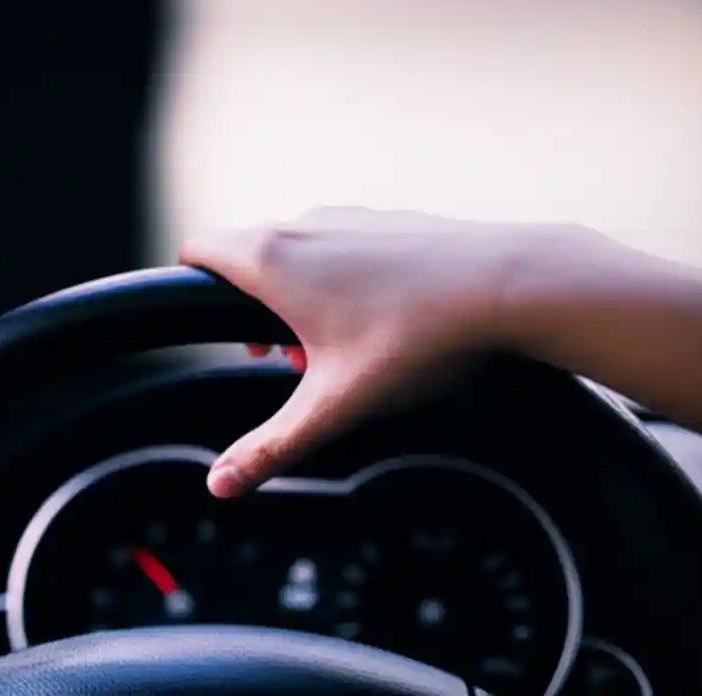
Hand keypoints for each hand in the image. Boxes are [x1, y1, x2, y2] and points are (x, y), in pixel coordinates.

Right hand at [180, 207, 562, 496]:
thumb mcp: (335, 405)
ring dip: (298, 298)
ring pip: (297, 253)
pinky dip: (338, 280)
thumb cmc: (418, 338)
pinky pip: (339, 247)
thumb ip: (272, 447)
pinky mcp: (386, 221)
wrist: (510, 284)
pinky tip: (381, 322)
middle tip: (291, 360)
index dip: (192, 287)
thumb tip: (220, 483)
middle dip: (254, 313)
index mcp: (272, 259)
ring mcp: (348, 217)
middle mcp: (303, 224)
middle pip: (247, 259)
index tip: (213, 330)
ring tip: (338, 349)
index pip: (198, 250)